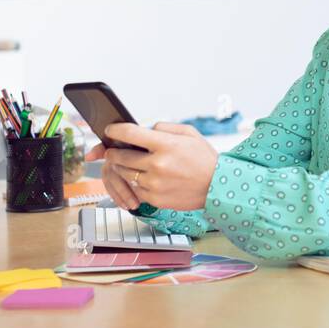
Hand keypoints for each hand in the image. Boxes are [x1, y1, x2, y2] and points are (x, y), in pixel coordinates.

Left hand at [85, 122, 217, 211]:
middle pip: (120, 156)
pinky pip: (134, 189)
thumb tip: (145, 130)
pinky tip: (142, 178)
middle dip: (113, 151)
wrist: (218, 186)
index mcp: (166, 145)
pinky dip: (135, 183)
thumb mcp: (189, 133)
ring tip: (127, 163)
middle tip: (114, 150)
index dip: (115, 130)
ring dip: (121, 167)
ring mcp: (155, 184)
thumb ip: (164, 128)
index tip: (110, 130)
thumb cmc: (204, 159)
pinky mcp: (155, 199)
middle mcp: (158, 164)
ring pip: (124, 173)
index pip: (129, 133)